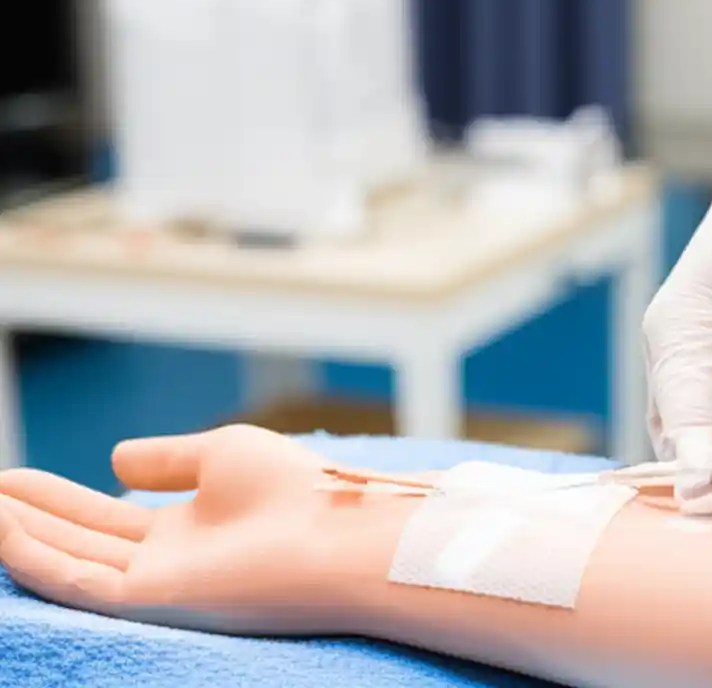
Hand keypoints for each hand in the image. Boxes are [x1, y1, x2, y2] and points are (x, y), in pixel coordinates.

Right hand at [0, 425, 407, 632]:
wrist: (336, 529)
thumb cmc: (297, 492)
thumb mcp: (221, 455)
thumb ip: (165, 459)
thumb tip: (112, 457)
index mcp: (186, 532)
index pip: (101, 517)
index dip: (53, 498)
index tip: (11, 477)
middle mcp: (165, 564)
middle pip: (74, 540)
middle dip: (24, 515)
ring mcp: (156, 584)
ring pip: (64, 562)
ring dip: (15, 533)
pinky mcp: (153, 599)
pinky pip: (76, 581)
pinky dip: (30, 554)